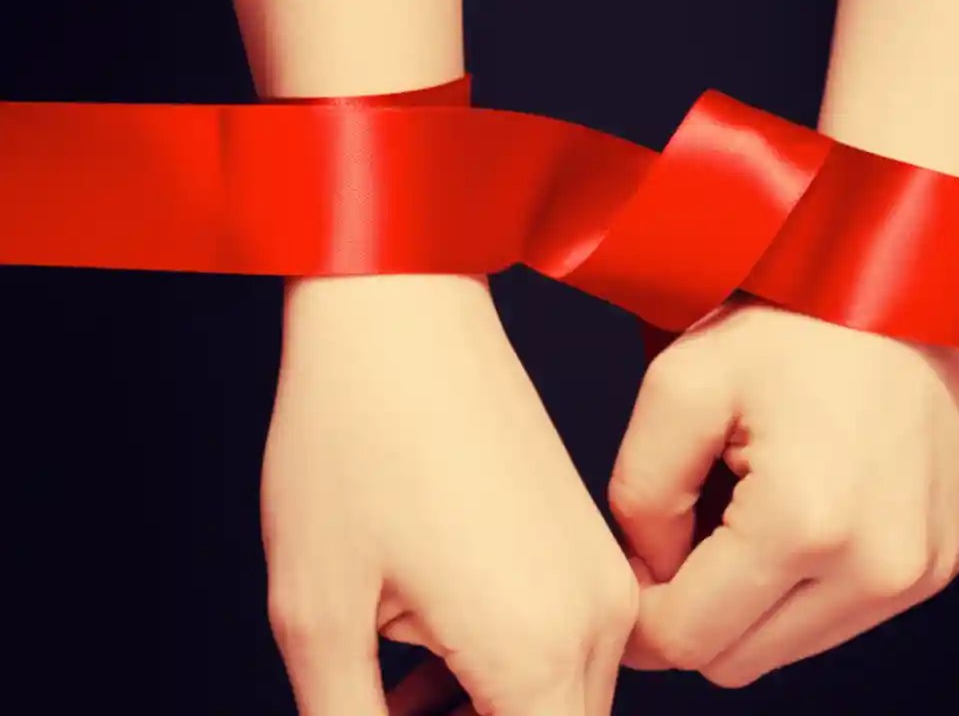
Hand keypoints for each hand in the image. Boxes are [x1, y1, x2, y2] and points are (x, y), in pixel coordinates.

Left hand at [262, 275, 637, 715]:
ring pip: (563, 705)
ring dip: (490, 715)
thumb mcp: (320, 618)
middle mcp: (596, 621)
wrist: (402, 320)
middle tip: (391, 708)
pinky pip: (564, 650)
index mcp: (536, 650)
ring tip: (395, 695)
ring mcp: (602, 579)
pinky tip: (421, 660)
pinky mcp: (588, 548)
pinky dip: (502, 676)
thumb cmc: (354, 443)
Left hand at [611, 298, 958, 686]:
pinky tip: (799, 513)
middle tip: (683, 536)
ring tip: (745, 513)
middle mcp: (877, 567)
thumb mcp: (681, 386)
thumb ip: (639, 497)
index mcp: (803, 525)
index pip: (689, 639)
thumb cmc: (795, 320)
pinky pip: (846, 616)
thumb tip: (654, 572)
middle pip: (738, 660)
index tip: (634, 569)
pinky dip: (806, 586)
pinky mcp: (946, 560)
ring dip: (752, 604)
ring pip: (791, 648)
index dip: (641, 618)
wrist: (908, 285)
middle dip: (695, 613)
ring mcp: (922, 570)